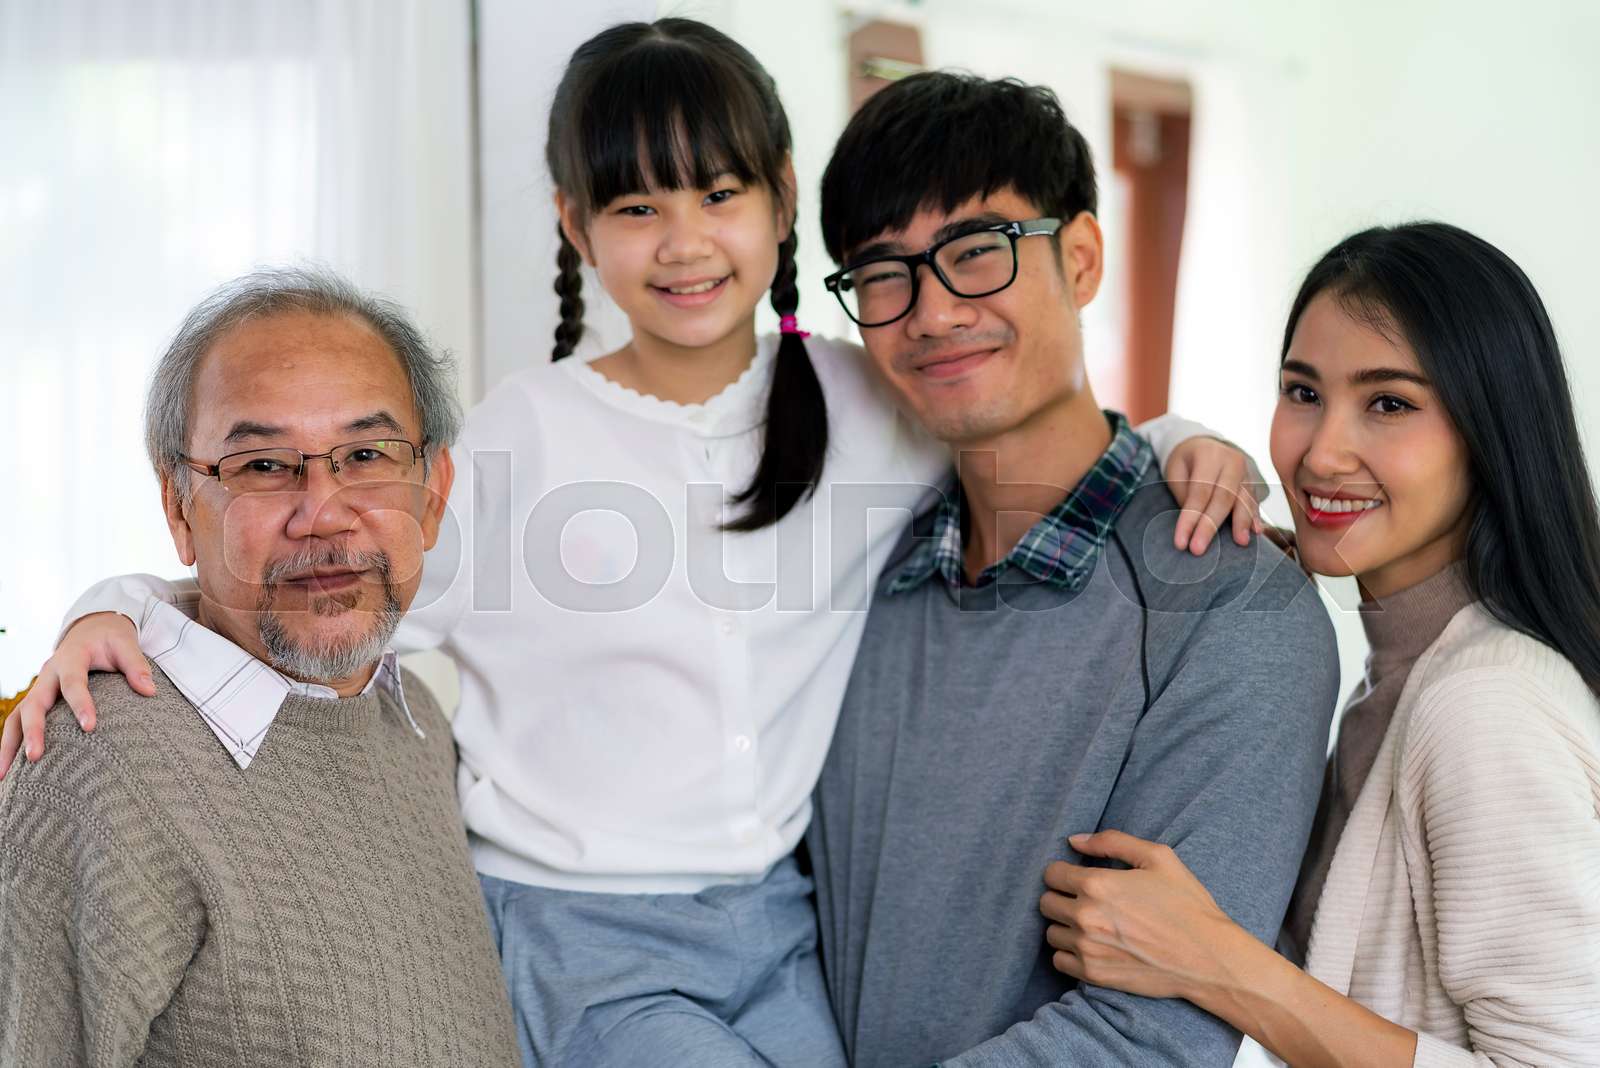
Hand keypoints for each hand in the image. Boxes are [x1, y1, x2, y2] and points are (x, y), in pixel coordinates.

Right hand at [0, 612, 153, 777]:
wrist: (91, 629)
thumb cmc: (110, 640)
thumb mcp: (126, 644)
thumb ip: (137, 666)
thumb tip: (150, 691)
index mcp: (71, 658)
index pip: (73, 682)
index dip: (80, 703)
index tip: (90, 727)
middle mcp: (48, 674)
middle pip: (33, 703)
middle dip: (33, 730)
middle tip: (36, 757)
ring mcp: (39, 688)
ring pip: (16, 716)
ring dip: (9, 745)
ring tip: (4, 776)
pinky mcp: (37, 700)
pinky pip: (17, 722)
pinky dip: (10, 744)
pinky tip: (8, 770)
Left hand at [1039, 829, 1237, 1002]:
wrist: (1207, 958)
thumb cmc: (1186, 904)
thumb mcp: (1158, 857)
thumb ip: (1112, 842)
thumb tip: (1074, 840)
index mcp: (1097, 884)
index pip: (1052, 874)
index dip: (1064, 872)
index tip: (1079, 878)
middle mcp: (1085, 916)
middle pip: (1046, 902)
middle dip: (1062, 897)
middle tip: (1085, 901)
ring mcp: (1087, 948)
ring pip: (1051, 932)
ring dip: (1065, 926)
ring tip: (1091, 924)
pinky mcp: (1093, 974)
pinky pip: (1059, 961)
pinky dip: (1069, 953)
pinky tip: (1092, 946)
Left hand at [1166, 437, 1261, 554]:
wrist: (1203, 445)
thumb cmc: (1185, 463)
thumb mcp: (1177, 473)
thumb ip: (1187, 496)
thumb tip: (1195, 525)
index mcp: (1208, 454)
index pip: (1199, 491)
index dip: (1190, 518)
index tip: (1180, 542)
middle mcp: (1231, 460)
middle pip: (1223, 497)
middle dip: (1210, 525)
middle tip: (1198, 549)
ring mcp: (1245, 471)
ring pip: (1243, 499)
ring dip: (1241, 522)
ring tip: (1240, 542)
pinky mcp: (1252, 482)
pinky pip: (1254, 501)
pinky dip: (1254, 517)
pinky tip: (1257, 531)